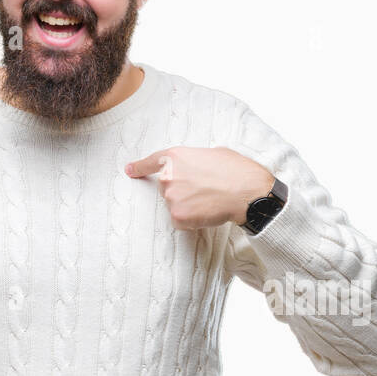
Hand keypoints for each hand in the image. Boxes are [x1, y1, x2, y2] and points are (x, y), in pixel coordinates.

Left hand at [125, 146, 273, 229]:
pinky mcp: (177, 215)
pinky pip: (181, 221)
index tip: (130, 170)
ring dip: (190, 207)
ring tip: (210, 200)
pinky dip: (193, 221)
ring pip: (176, 206)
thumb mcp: (214, 153)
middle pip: (168, 189)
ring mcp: (171, 197)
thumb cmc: (237, 171)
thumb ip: (196, 160)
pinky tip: (208, 212)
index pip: (151, 162)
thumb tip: (198, 168)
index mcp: (176, 156)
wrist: (246, 191)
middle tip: (206, 191)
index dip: (139, 167)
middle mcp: (168, 176)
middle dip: (184, 192)